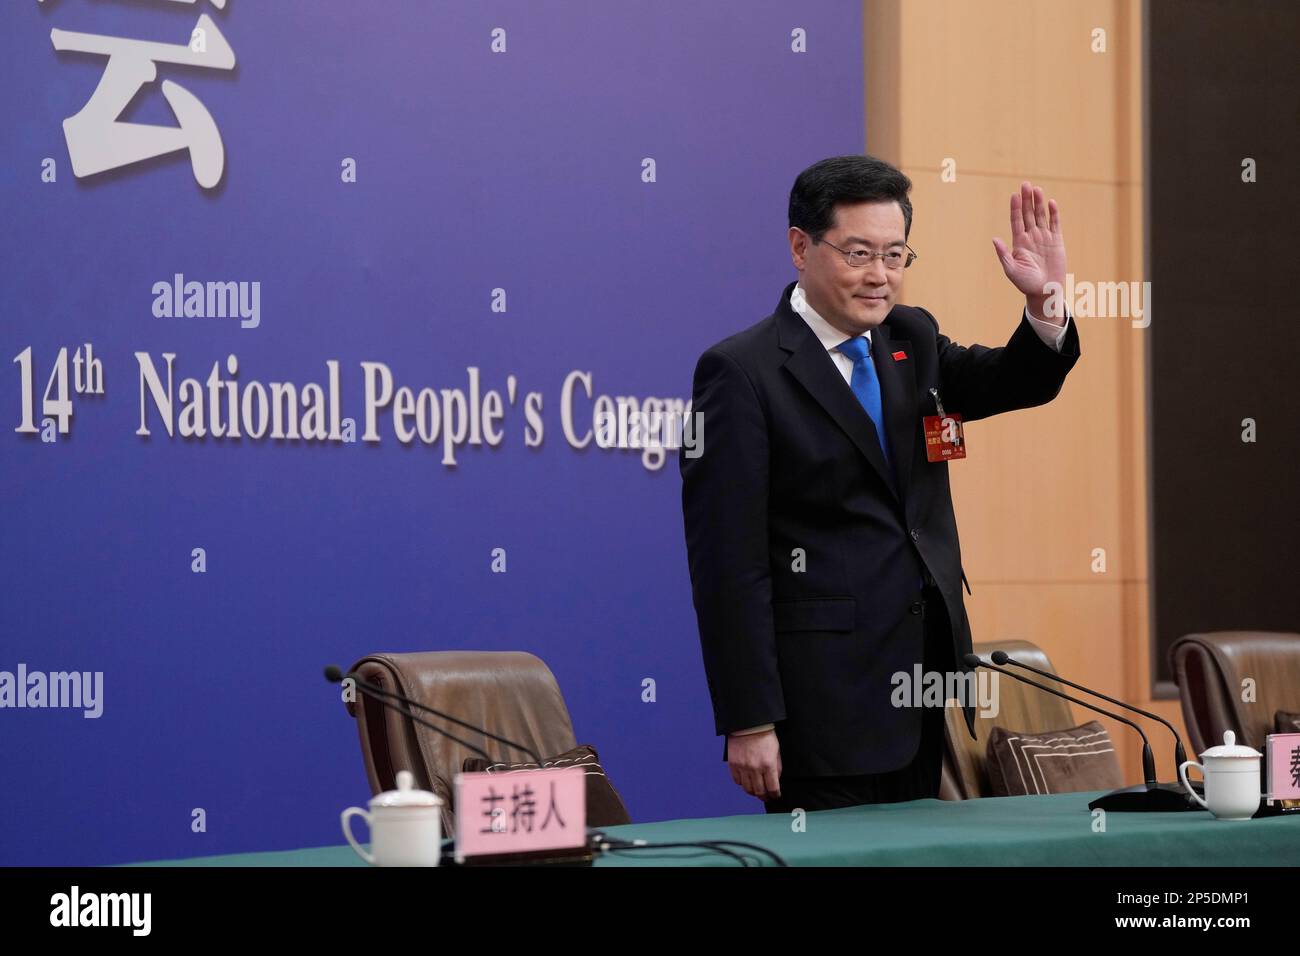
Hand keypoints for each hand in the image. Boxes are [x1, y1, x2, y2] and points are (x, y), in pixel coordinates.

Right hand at [727, 728, 781, 799]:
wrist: (749, 724)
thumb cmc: (764, 736)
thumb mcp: (776, 751)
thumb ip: (777, 768)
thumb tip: (775, 781)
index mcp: (768, 764)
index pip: (773, 788)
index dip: (775, 795)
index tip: (775, 796)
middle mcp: (755, 768)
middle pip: (759, 791)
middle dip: (764, 797)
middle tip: (766, 797)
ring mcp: (742, 767)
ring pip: (747, 789)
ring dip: (753, 792)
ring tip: (756, 791)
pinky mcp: (733, 764)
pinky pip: (737, 781)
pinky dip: (742, 783)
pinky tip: (746, 781)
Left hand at [992, 181, 1066, 321]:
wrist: (1044, 291)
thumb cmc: (1025, 283)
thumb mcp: (1011, 270)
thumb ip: (1004, 254)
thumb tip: (994, 239)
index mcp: (1019, 243)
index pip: (1016, 221)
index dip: (1015, 208)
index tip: (1014, 196)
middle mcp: (1031, 237)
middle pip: (1028, 214)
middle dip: (1027, 200)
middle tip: (1025, 184)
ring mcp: (1044, 238)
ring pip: (1041, 216)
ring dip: (1039, 203)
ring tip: (1037, 189)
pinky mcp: (1057, 241)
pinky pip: (1055, 224)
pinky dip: (1053, 214)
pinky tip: (1051, 203)